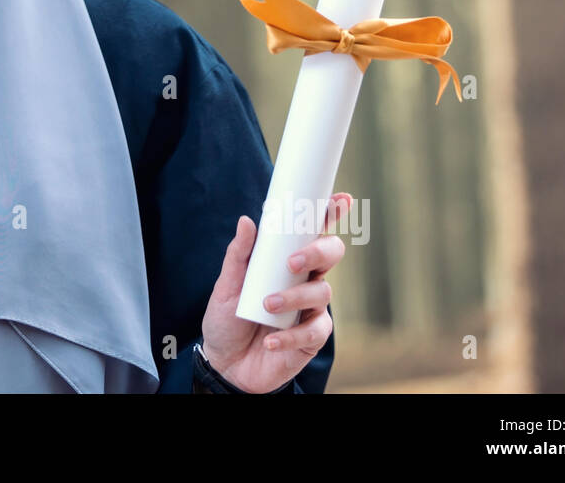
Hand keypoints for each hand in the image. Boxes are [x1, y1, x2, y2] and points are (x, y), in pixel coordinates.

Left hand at [200, 192, 350, 392]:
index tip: (340, 200)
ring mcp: (311, 309)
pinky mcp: (311, 338)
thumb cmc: (228, 320)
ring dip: (295, 297)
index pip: (312, 233)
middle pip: (331, 255)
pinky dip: (291, 335)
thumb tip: (247, 221)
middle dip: (318, 252)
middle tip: (292, 262)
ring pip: (322, 291)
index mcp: (287, 262)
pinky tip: (271, 340)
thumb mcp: (226, 286)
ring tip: (267, 305)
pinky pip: (314, 331)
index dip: (330, 215)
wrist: (224, 364)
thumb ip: (238, 256)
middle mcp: (304, 280)